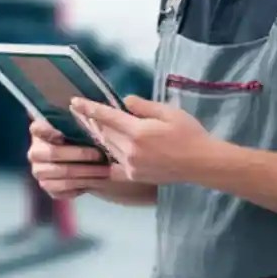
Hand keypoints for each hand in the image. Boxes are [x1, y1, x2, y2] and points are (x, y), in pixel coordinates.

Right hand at [27, 118, 111, 198]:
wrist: (90, 165)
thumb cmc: (86, 139)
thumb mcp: (85, 125)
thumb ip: (82, 117)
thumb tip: (79, 105)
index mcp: (40, 132)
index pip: (37, 128)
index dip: (48, 131)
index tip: (63, 134)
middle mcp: (35, 152)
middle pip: (52, 153)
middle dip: (79, 154)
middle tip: (99, 155)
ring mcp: (39, 171)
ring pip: (61, 172)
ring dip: (85, 172)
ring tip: (104, 169)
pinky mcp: (49, 188)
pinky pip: (63, 189)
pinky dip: (81, 185)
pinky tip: (96, 181)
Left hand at [69, 95, 220, 185]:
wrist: (202, 163)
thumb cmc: (189, 134)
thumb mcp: (169, 112)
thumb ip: (143, 106)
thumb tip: (125, 101)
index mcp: (138, 131)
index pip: (106, 117)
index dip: (88, 108)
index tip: (74, 101)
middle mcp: (130, 150)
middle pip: (103, 132)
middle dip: (90, 121)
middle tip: (78, 111)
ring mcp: (131, 165)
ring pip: (107, 147)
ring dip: (98, 136)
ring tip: (90, 126)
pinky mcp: (134, 176)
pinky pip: (113, 164)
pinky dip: (107, 155)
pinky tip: (102, 150)